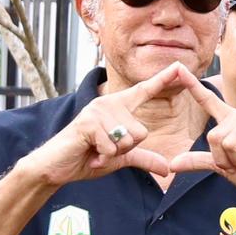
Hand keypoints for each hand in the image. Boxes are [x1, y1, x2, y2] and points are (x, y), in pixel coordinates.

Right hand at [19, 63, 202, 186]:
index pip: (145, 91)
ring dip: (112, 154)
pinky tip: (90, 154)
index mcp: (118, 107)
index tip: (179, 65)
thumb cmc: (87, 157)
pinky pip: (112, 147)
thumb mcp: (121, 158)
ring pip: (128, 140)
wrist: (56, 167)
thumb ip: (144, 159)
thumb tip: (168, 169)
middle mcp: (109, 103)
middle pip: (140, 132)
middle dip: (125, 150)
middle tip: (104, 149)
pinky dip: (103, 157)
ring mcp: (97, 111)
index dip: (163, 79)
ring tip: (96, 150)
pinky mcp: (88, 123)